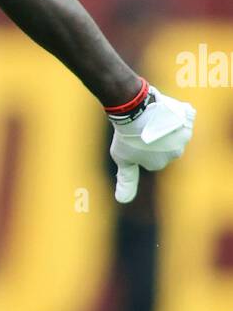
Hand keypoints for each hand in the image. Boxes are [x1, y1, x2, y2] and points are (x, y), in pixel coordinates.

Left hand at [109, 86, 194, 203]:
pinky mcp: (188, 118)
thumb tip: (122, 200)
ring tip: (152, 118)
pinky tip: (165, 111)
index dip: (141, 146)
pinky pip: (185, 116)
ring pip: (175, 131)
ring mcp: (184, 135)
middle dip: (155, 138)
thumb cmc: (126, 135)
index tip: (135, 139)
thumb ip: (126, 180)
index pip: (151, 157)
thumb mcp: (122, 159)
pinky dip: (177, 114)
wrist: (136, 109)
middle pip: (165, 146)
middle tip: (142, 128)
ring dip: (166, 125)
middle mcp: (176, 153)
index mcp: (160, 164)